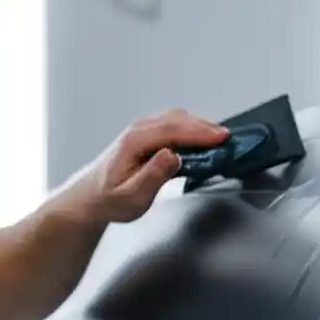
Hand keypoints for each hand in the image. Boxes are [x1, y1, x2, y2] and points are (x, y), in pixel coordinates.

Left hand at [57, 109, 228, 223]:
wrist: (90, 197)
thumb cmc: (110, 199)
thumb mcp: (131, 196)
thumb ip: (153, 176)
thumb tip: (173, 156)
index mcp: (134, 142)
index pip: (172, 130)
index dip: (199, 132)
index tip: (221, 138)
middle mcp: (138, 131)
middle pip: (178, 119)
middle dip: (205, 127)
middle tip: (228, 139)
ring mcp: (143, 130)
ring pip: (177, 119)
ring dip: (200, 126)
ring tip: (220, 139)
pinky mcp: (148, 135)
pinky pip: (174, 125)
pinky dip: (192, 129)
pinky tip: (203, 139)